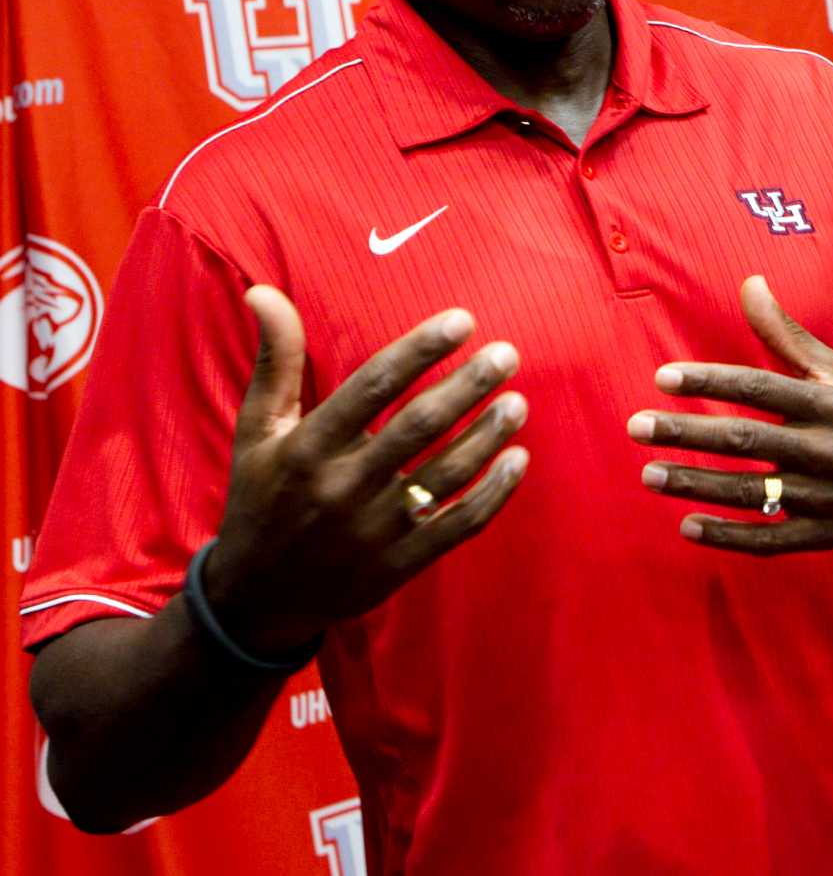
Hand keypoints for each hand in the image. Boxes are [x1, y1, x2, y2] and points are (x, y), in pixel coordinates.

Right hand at [204, 287, 528, 657]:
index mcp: (307, 447)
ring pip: (446, 475)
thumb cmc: (262, 496)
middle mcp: (341, 486)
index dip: (421, 350)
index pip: (373, 386)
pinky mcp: (399, 564)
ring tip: (518, 402)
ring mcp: (373, 529)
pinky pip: (458, 525)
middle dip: (468, 385)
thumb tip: (264, 291)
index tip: (463, 320)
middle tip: (508, 353)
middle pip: (419, 426)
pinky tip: (519, 459)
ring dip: (488, 435)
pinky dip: (494, 493)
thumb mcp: (258, 430)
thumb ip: (275, 361)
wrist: (257, 596)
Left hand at [629, 275, 832, 553]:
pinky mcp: (827, 535)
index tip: (665, 377)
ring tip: (650, 474)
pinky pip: (772, 540)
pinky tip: (688, 526)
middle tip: (637, 426)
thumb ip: (789, 335)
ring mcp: (827, 497)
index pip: (763, 387)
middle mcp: (829, 449)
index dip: (712, 380)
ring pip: (752, 493)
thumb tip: (750, 282)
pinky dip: (729, 537)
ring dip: (697, 484)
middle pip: (748, 440)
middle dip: (688, 432)